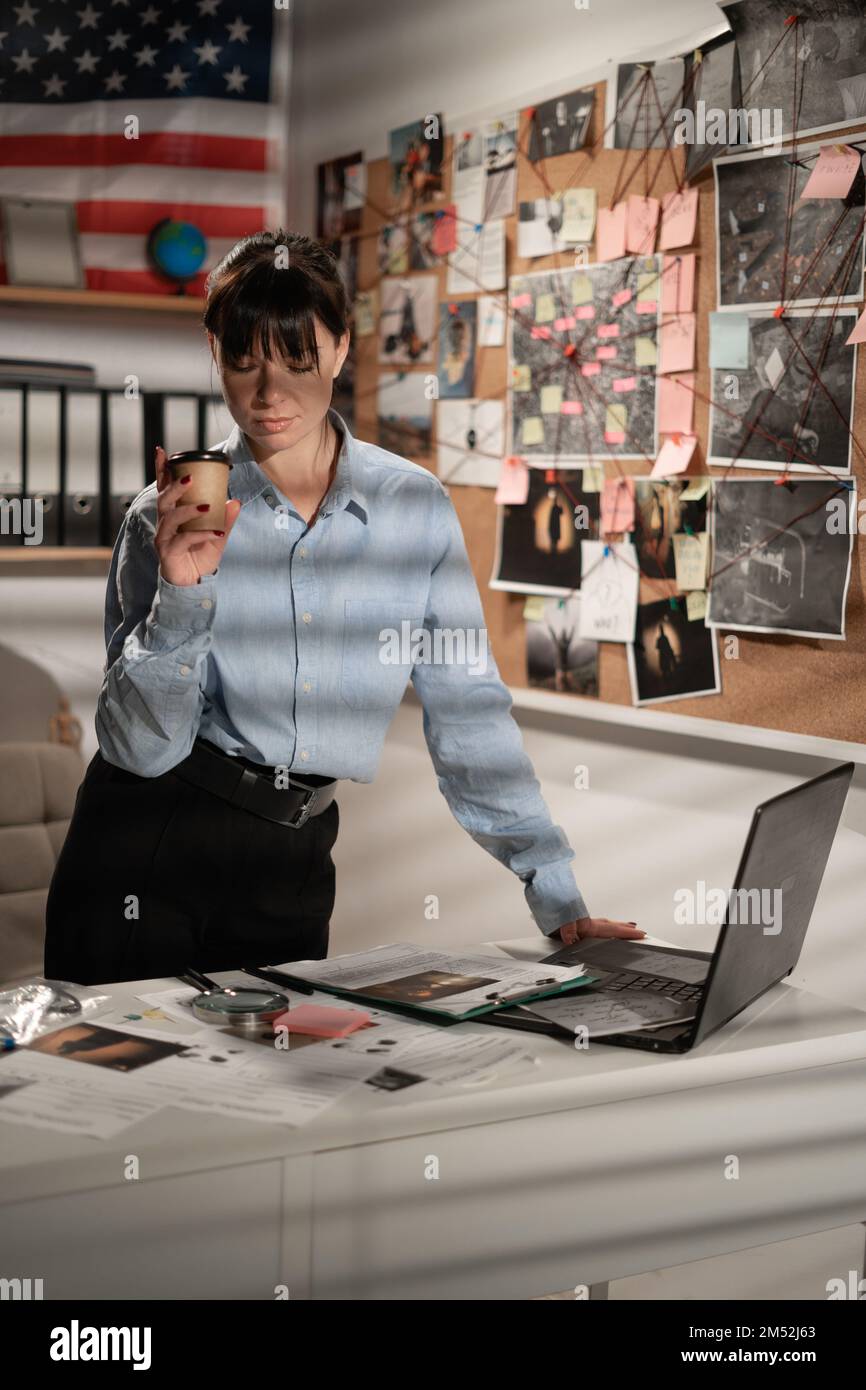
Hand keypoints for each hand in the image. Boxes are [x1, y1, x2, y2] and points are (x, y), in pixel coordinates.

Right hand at [154, 445, 241, 586]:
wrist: (193, 584)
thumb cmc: (199, 556)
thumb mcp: (217, 536)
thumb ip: (224, 520)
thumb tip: (235, 501)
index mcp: (172, 515)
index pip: (164, 488)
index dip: (161, 470)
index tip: (162, 451)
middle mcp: (164, 524)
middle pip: (164, 500)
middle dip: (175, 487)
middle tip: (190, 477)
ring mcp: (164, 538)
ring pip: (170, 518)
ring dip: (188, 510)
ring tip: (206, 505)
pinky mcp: (168, 552)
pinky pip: (183, 540)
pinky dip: (201, 535)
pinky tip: (216, 534)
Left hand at [556, 916, 645, 947]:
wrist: (542, 898)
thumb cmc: (550, 911)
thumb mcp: (558, 922)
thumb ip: (567, 929)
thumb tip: (570, 937)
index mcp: (587, 925)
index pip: (612, 930)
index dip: (627, 932)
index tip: (641, 934)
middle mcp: (588, 922)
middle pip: (612, 925)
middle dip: (626, 929)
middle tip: (640, 931)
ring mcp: (583, 921)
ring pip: (605, 923)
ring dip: (617, 926)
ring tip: (628, 926)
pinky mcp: (576, 921)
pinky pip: (596, 924)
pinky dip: (604, 926)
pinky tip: (602, 928)